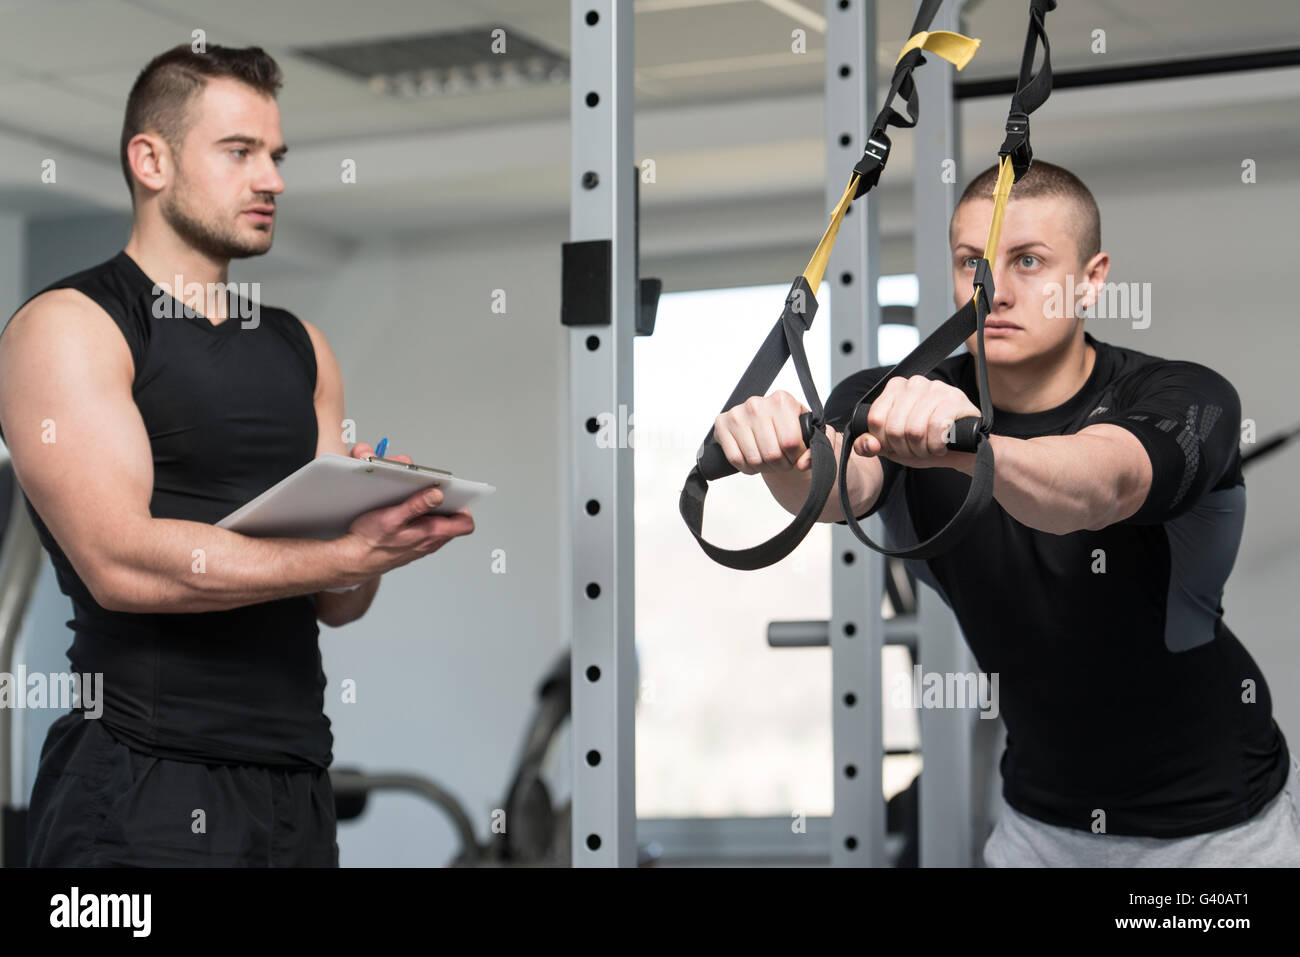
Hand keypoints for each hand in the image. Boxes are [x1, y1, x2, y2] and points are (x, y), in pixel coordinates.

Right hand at [342, 442, 474, 577]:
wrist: (354, 560)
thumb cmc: (370, 541)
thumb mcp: (392, 517)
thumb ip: (416, 505)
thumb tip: (437, 495)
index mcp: (431, 534)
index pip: (465, 524)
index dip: (463, 507)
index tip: (454, 493)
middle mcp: (431, 542)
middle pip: (453, 522)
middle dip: (446, 504)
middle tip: (432, 491)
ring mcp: (422, 545)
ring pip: (439, 525)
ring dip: (432, 511)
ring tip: (417, 499)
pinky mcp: (412, 545)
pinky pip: (425, 529)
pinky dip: (421, 519)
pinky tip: (406, 512)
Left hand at [858, 375, 980, 468]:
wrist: (963, 450)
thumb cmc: (926, 443)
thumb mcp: (892, 447)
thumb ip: (869, 445)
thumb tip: (868, 443)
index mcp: (895, 388)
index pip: (875, 419)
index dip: (884, 441)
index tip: (896, 446)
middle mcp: (915, 383)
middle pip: (894, 427)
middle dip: (904, 448)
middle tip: (917, 450)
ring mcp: (936, 388)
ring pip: (915, 429)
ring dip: (922, 449)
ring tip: (929, 448)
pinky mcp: (955, 399)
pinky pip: (936, 427)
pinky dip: (937, 445)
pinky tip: (942, 446)